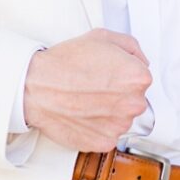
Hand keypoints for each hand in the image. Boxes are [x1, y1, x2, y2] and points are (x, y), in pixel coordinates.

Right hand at [21, 29, 151, 150]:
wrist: (38, 86)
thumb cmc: (66, 62)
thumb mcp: (101, 37)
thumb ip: (130, 47)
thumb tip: (140, 61)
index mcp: (137, 77)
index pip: (141, 77)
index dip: (122, 73)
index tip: (108, 73)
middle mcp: (134, 104)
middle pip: (134, 99)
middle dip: (118, 93)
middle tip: (95, 85)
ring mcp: (120, 126)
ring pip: (121, 118)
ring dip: (108, 111)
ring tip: (86, 99)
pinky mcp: (105, 142)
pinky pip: (108, 134)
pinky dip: (97, 126)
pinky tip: (83, 113)